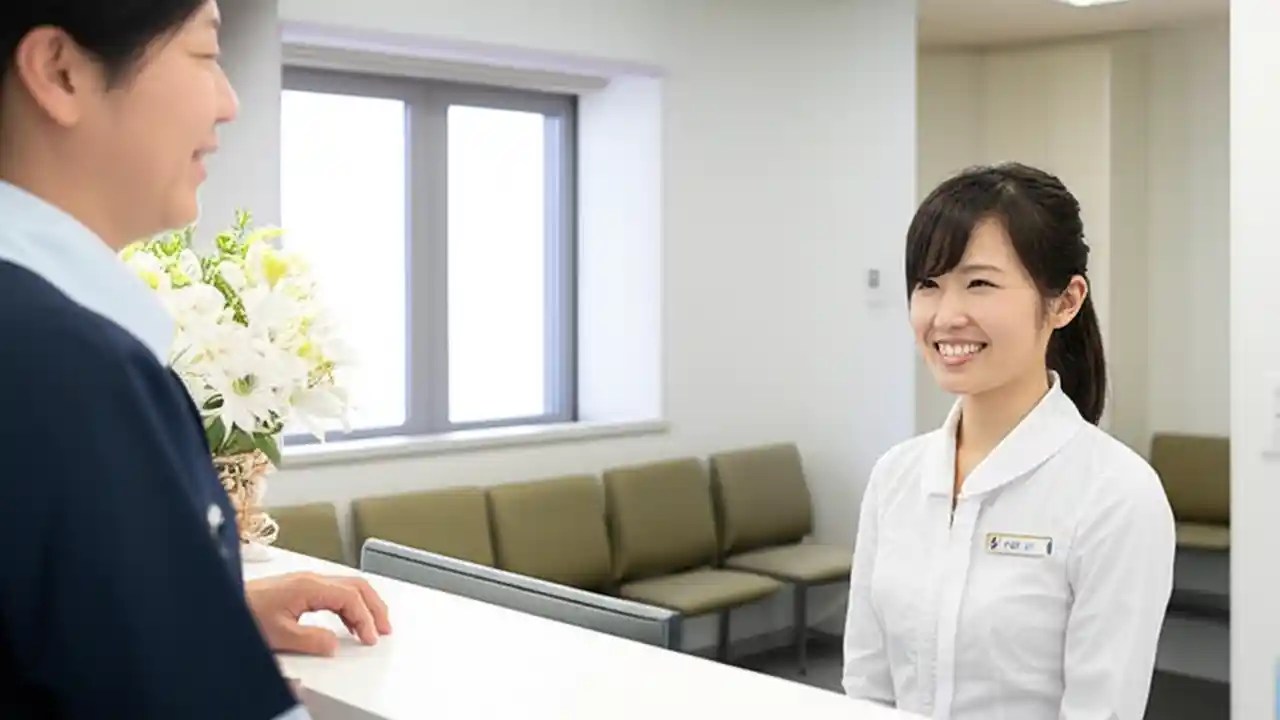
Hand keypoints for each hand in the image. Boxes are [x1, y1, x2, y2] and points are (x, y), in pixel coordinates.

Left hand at [246, 572, 391, 655]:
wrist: (224, 603)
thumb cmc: (247, 613)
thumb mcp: (280, 635)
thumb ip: (311, 640)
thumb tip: (334, 644)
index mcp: (310, 586)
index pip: (350, 597)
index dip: (365, 618)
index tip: (371, 637)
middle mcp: (311, 579)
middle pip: (356, 585)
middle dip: (374, 606)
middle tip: (385, 627)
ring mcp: (306, 581)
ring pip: (347, 586)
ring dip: (364, 604)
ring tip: (372, 626)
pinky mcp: (300, 587)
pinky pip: (335, 591)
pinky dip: (349, 605)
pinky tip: (349, 621)